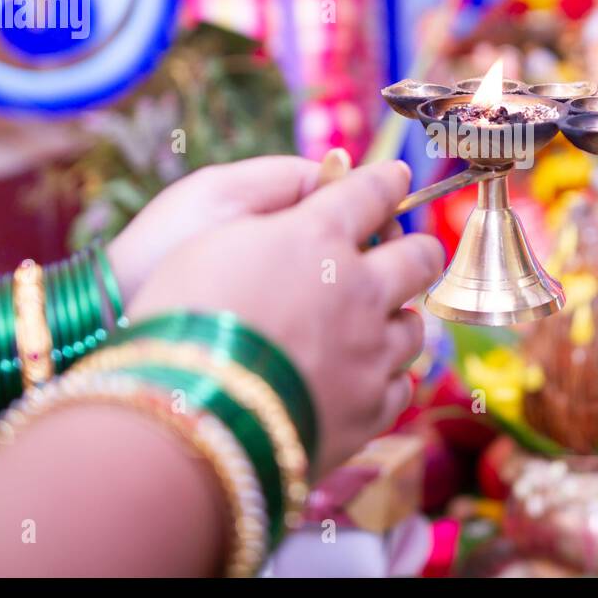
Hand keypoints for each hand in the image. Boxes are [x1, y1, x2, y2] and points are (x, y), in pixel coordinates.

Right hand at [126, 160, 444, 476]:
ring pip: (415, 326)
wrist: (183, 419)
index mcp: (318, 236)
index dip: (386, 181)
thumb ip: (270, 217)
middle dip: (413, 248)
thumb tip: (310, 211)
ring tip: (376, 323)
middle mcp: (360, 290)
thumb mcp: (207, 241)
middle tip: (402, 253)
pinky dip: (386, 377)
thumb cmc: (178, 317)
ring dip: (398, 318)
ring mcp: (371, 354)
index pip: (373, 191)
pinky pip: (401, 386)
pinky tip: (366, 376)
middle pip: (419, 255)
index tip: (394, 178)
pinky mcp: (369, 412)